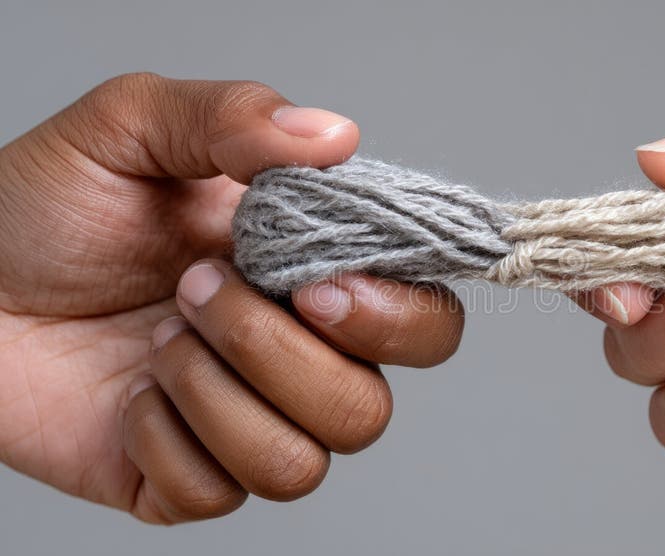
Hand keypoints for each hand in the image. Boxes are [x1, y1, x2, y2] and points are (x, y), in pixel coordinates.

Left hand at [0, 73, 462, 522]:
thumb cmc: (43, 208)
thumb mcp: (131, 128)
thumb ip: (233, 117)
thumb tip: (335, 135)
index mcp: (308, 276)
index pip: (421, 320)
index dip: (397, 318)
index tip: (318, 285)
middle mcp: (291, 358)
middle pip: (369, 410)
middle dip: (283, 356)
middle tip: (199, 290)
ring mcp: (238, 422)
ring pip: (301, 464)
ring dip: (220, 395)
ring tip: (160, 338)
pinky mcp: (181, 478)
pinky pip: (214, 492)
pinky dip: (164, 438)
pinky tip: (127, 395)